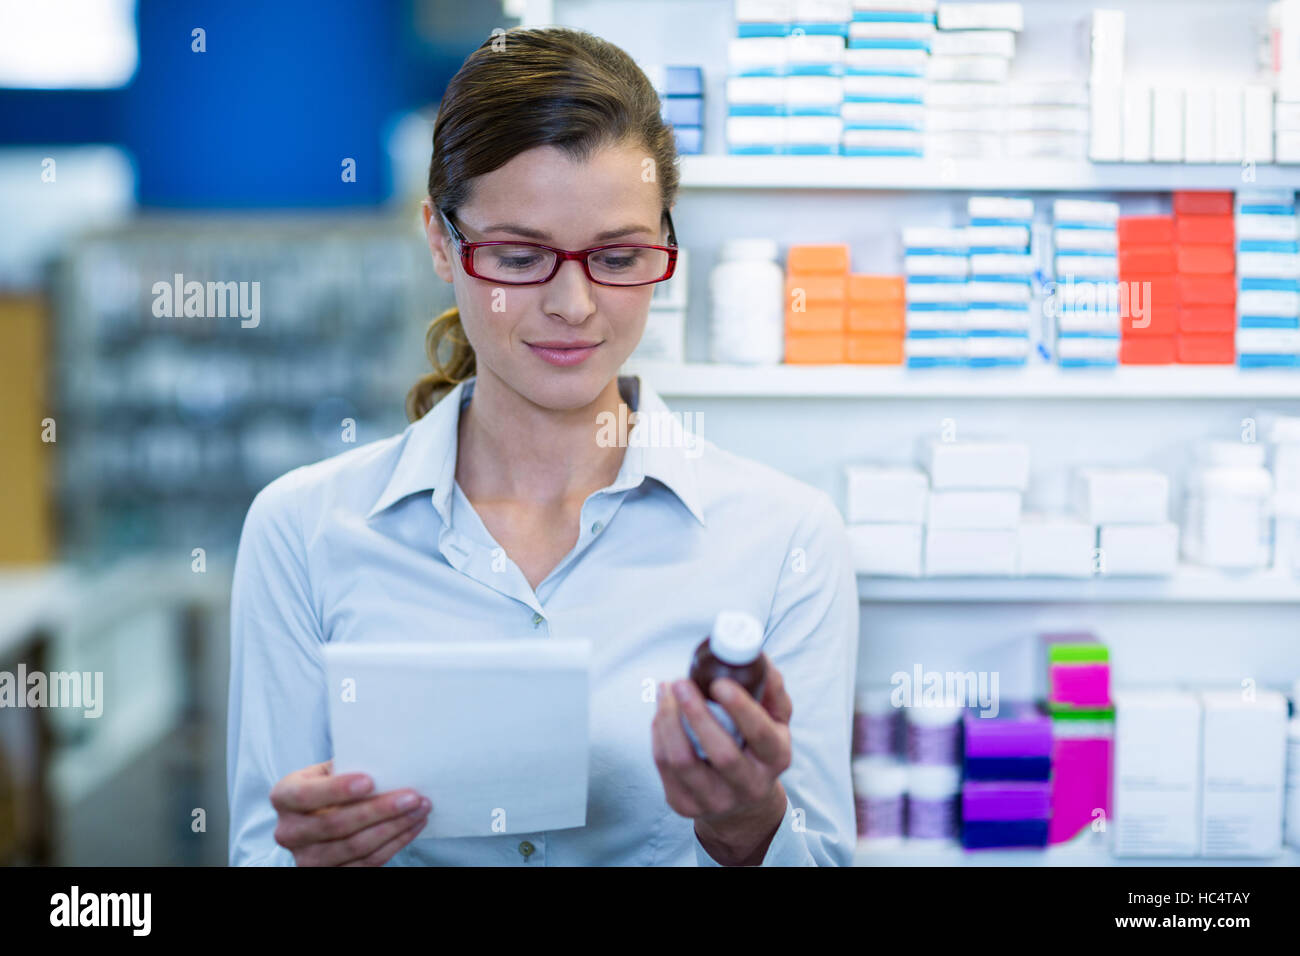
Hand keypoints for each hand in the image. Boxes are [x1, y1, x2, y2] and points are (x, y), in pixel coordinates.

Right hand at [270, 760, 430, 865]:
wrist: (319, 814)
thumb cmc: (329, 784)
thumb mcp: (327, 769)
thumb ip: (348, 764)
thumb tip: (388, 757)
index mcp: (284, 797)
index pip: (306, 795)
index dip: (337, 790)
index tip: (370, 781)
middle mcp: (289, 832)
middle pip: (335, 824)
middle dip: (379, 810)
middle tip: (412, 796)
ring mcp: (307, 858)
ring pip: (355, 847)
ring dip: (394, 828)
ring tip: (420, 808)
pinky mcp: (329, 873)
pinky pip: (368, 862)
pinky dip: (395, 843)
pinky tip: (413, 825)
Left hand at [651, 655, 792, 865]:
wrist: (741, 800)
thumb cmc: (756, 747)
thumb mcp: (774, 719)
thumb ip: (771, 688)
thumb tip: (758, 658)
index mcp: (775, 759)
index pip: (760, 735)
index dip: (740, 708)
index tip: (719, 682)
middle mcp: (748, 786)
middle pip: (722, 754)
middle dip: (697, 714)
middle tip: (681, 682)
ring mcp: (714, 800)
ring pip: (683, 761)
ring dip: (669, 720)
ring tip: (666, 691)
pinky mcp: (684, 804)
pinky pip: (664, 765)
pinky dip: (659, 732)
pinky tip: (662, 712)